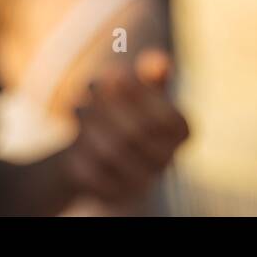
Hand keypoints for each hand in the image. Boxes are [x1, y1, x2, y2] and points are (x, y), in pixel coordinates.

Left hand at [62, 50, 189, 203]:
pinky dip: (79, 149)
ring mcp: (140, 183)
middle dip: (109, 104)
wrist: (98, 150)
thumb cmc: (125, 107)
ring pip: (112, 153)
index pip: (169, 115)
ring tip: (78, 106)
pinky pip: (91, 171)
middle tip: (90, 84)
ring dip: (91, 123)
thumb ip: (151, 74)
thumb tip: (160, 61)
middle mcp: (166, 160)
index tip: (116, 72)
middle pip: (138, 132)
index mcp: (181, 131)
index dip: (139, 92)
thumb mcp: (139, 86)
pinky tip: (75, 135)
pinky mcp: (111, 195)